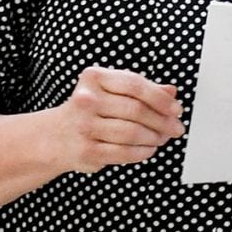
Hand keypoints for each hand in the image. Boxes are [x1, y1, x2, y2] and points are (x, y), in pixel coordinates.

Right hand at [47, 67, 184, 174]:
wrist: (55, 136)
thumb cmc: (90, 111)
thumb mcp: (111, 91)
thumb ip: (141, 89)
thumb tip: (171, 91)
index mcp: (94, 78)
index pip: (136, 85)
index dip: (161, 98)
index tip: (177, 109)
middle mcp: (86, 100)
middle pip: (136, 110)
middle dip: (163, 121)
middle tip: (176, 128)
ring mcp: (84, 126)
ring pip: (132, 132)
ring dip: (155, 137)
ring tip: (162, 138)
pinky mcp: (87, 150)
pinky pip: (124, 152)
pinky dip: (143, 152)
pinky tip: (149, 149)